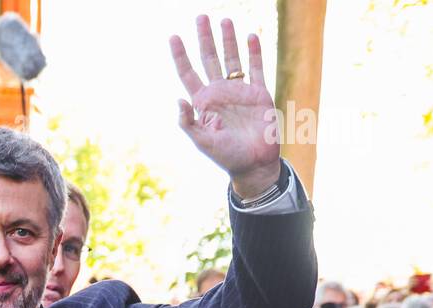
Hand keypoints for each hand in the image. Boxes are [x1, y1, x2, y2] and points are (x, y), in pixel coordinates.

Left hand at [170, 15, 281, 195]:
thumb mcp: (202, 142)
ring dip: (228, 40)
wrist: (254, 165)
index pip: (188, 74)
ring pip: (232, 59)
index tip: (173, 36)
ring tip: (224, 20)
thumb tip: (177, 100)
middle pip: (209, 59)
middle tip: (201, 17)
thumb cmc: (226, 156)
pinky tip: (250, 36)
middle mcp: (220, 93)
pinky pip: (256, 67)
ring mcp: (239, 91)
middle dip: (205, 39)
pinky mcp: (259, 93)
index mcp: (203, 103)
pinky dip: (254, 52)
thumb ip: (188, 122)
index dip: (180, 56)